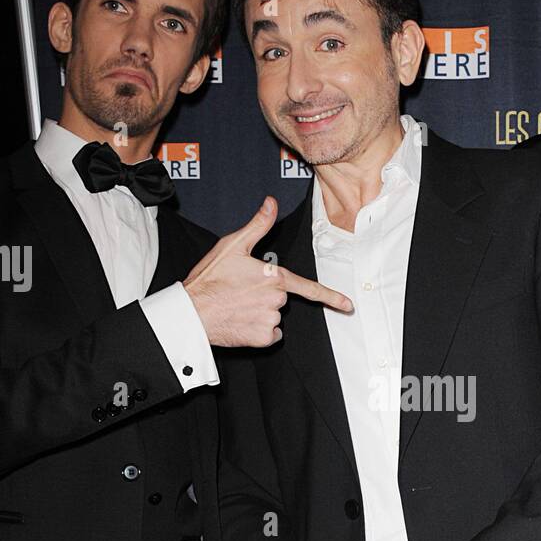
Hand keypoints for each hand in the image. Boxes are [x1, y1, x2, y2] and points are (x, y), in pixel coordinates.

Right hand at [184, 197, 351, 346]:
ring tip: (238, 305)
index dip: (331, 297)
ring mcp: (270, 320)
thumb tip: (271, 203)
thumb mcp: (233, 245)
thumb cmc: (210, 279)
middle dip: (266, 295)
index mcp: (274, 277)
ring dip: (261, 312)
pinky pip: (269, 334)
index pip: (309, 288)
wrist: (192, 312)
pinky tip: (241, 320)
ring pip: (275, 316)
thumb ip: (258, 225)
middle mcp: (276, 300)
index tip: (348, 305)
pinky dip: (258, 329)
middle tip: (241, 291)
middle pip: (282, 298)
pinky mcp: (263, 337)